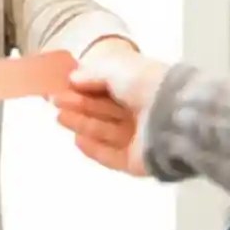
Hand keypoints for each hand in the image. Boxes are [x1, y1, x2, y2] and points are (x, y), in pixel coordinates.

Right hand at [53, 41, 169, 177]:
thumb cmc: (147, 84)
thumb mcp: (117, 67)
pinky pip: (112, 156)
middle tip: (56, 102)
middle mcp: (142, 113)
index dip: (85, 89)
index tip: (63, 88)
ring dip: (82, 124)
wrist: (173, 115)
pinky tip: (77, 140)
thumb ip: (93, 73)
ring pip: (106, 132)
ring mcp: (141, 139)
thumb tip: (73, 78)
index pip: (108, 90)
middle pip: (105, 111)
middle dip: (80, 107)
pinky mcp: (138, 161)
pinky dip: (94, 149)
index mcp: (142, 88)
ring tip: (60, 117)